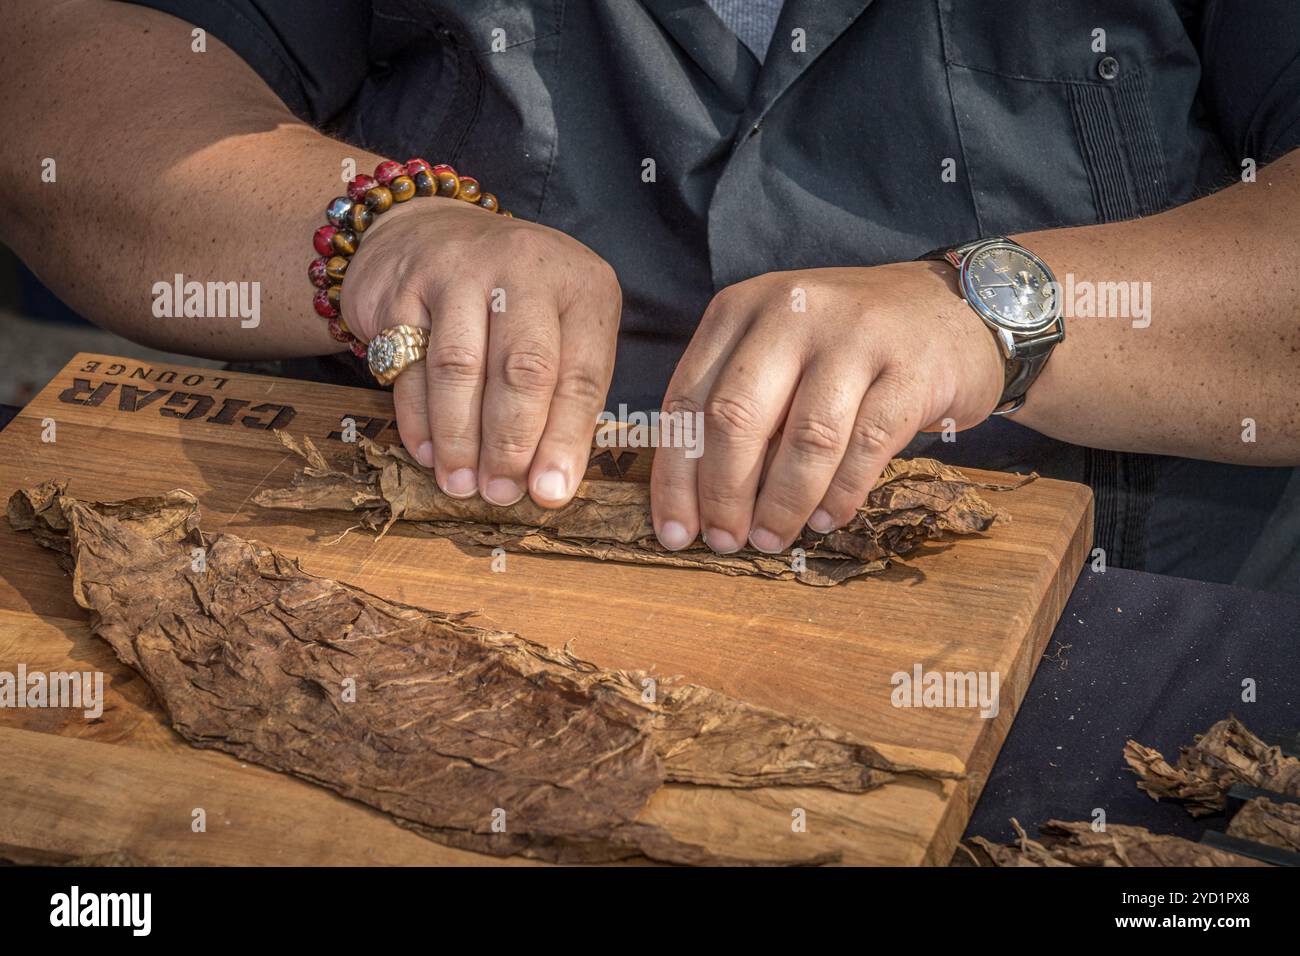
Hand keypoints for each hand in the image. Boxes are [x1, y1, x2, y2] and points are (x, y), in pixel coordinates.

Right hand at [346, 200, 620, 506]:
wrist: (430, 232)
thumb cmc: (514, 302)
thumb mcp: (562, 329)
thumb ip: (564, 395)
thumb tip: (549, 483)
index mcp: (583, 285)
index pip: (580, 373)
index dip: (565, 440)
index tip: (551, 492)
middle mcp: (526, 267)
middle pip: (522, 368)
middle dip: (510, 443)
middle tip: (500, 493)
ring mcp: (461, 269)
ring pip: (459, 368)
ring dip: (460, 438)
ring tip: (461, 484)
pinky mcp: (405, 284)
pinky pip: (409, 362)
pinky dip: (418, 417)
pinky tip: (428, 453)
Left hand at [649, 262, 1003, 552]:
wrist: (953, 308)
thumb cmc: (846, 346)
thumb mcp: (778, 351)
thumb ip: (736, 404)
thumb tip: (695, 501)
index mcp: (742, 309)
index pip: (689, 399)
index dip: (676, 475)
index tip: (674, 532)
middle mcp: (793, 312)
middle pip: (737, 417)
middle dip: (723, 494)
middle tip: (724, 542)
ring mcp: (856, 336)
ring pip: (805, 438)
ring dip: (782, 504)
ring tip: (771, 540)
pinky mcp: (911, 369)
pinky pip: (866, 446)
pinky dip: (840, 494)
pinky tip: (825, 520)